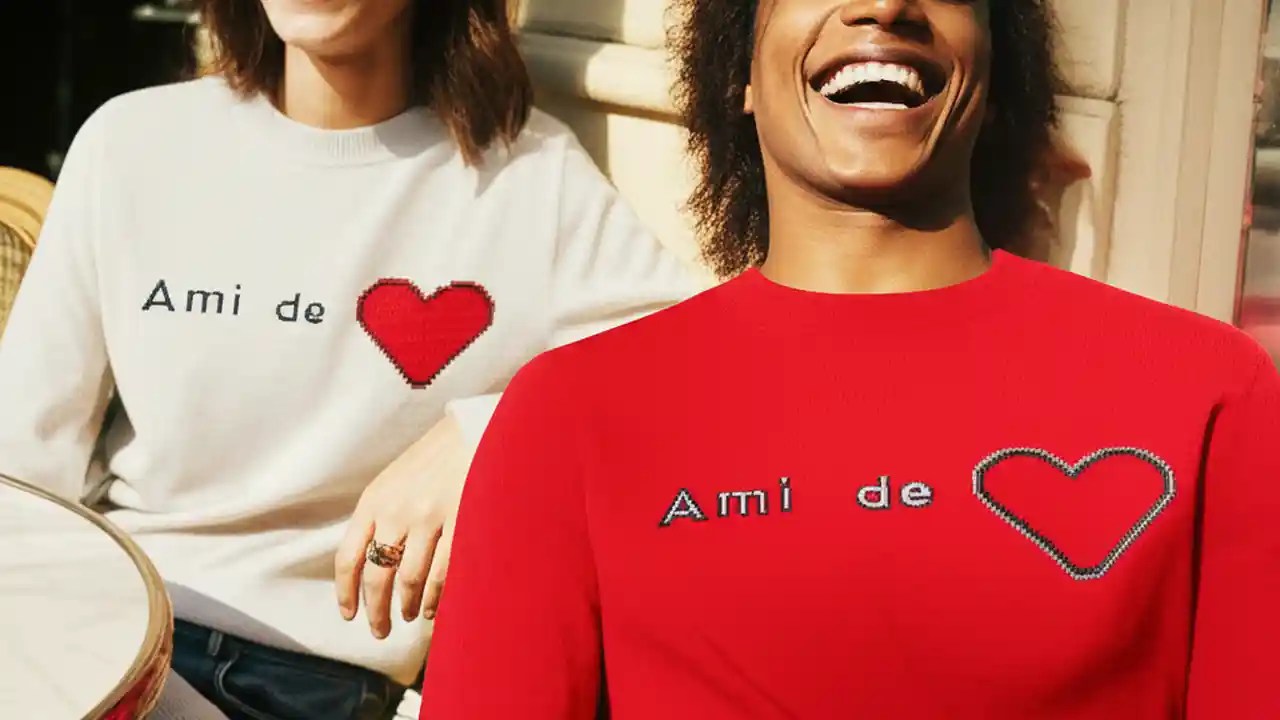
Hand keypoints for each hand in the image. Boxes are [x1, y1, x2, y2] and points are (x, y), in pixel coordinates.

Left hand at [335, 414, 471, 637]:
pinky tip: (432, 607)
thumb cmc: (434, 458)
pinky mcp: (459, 521)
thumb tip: (368, 564)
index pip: (348, 557)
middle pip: (376, 576)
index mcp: (374, 500)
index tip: (349, 615)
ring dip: (406, 606)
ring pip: (409, 579)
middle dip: (376, 611)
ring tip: (409, 616)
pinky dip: (435, 597)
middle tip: (379, 631)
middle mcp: (396, 511)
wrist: (473, 430)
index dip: (346, 592)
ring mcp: (429, 517)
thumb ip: (379, 517)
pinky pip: (442, 572)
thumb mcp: (394, 481)